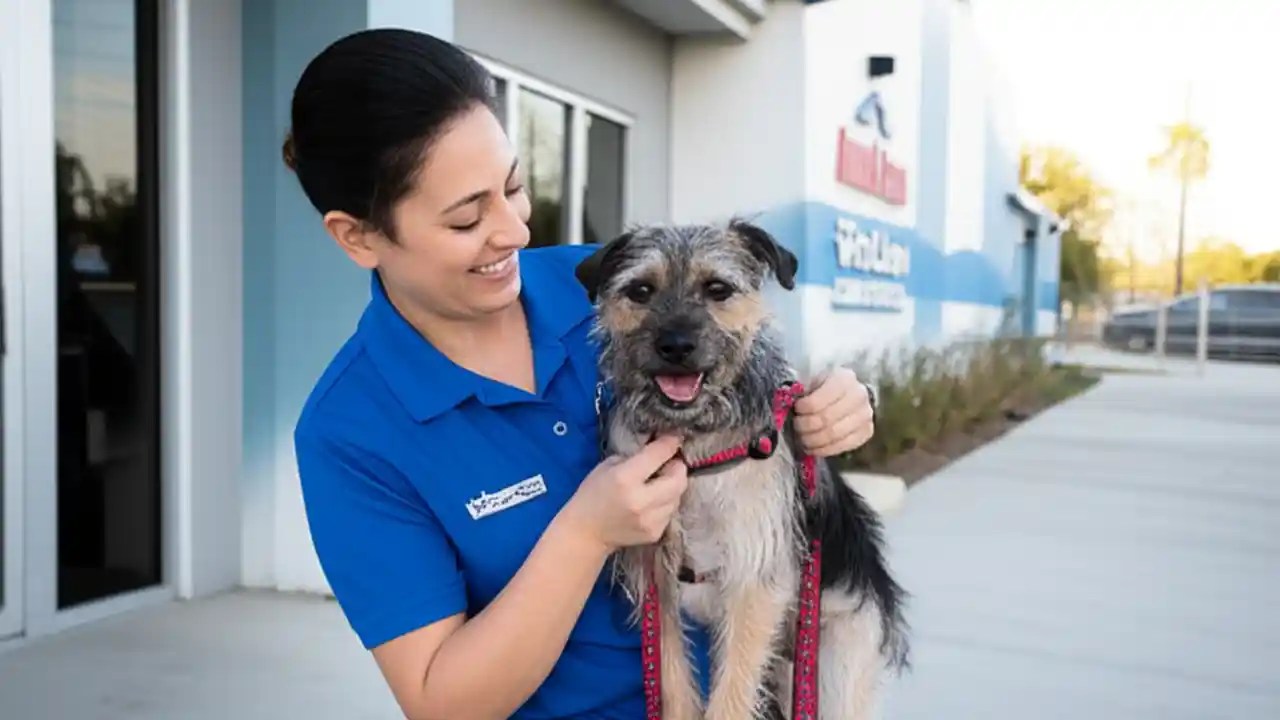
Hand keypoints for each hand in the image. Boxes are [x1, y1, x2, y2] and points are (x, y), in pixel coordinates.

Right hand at [558, 435, 687, 553]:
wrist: (585, 533)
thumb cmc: (592, 494)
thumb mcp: (607, 466)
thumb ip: (635, 458)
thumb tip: (660, 452)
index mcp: (625, 478)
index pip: (659, 454)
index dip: (670, 443)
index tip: (673, 439)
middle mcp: (641, 500)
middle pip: (679, 478)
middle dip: (677, 467)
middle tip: (669, 464)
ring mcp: (650, 520)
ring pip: (678, 496)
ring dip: (672, 487)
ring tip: (658, 485)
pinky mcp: (654, 534)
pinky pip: (670, 512)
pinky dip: (664, 504)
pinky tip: (650, 504)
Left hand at [793, 367, 874, 456]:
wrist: (851, 394)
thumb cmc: (826, 387)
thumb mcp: (814, 381)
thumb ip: (803, 391)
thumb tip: (787, 405)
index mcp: (843, 379)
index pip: (817, 402)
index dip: (802, 410)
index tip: (796, 410)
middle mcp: (859, 396)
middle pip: (825, 420)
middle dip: (805, 427)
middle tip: (797, 427)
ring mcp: (865, 415)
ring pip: (834, 435)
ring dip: (813, 441)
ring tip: (803, 439)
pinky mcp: (867, 432)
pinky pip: (843, 446)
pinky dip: (824, 450)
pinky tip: (813, 448)